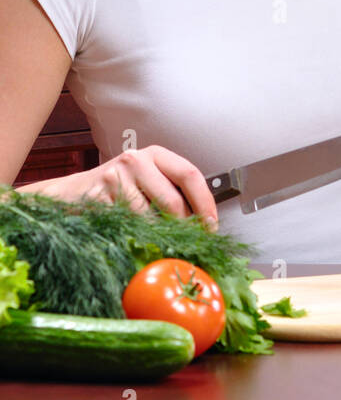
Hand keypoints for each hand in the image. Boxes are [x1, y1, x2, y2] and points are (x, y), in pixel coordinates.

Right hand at [21, 145, 218, 228]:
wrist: (71, 194)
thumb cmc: (117, 190)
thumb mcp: (147, 182)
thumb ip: (172, 193)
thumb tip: (203, 223)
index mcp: (155, 154)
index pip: (190, 174)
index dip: (205, 204)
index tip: (211, 226)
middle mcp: (136, 160)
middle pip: (173, 202)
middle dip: (184, 229)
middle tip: (189, 245)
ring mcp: (114, 176)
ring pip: (149, 219)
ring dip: (158, 238)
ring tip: (158, 244)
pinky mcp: (98, 196)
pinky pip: (127, 226)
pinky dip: (136, 239)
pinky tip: (134, 239)